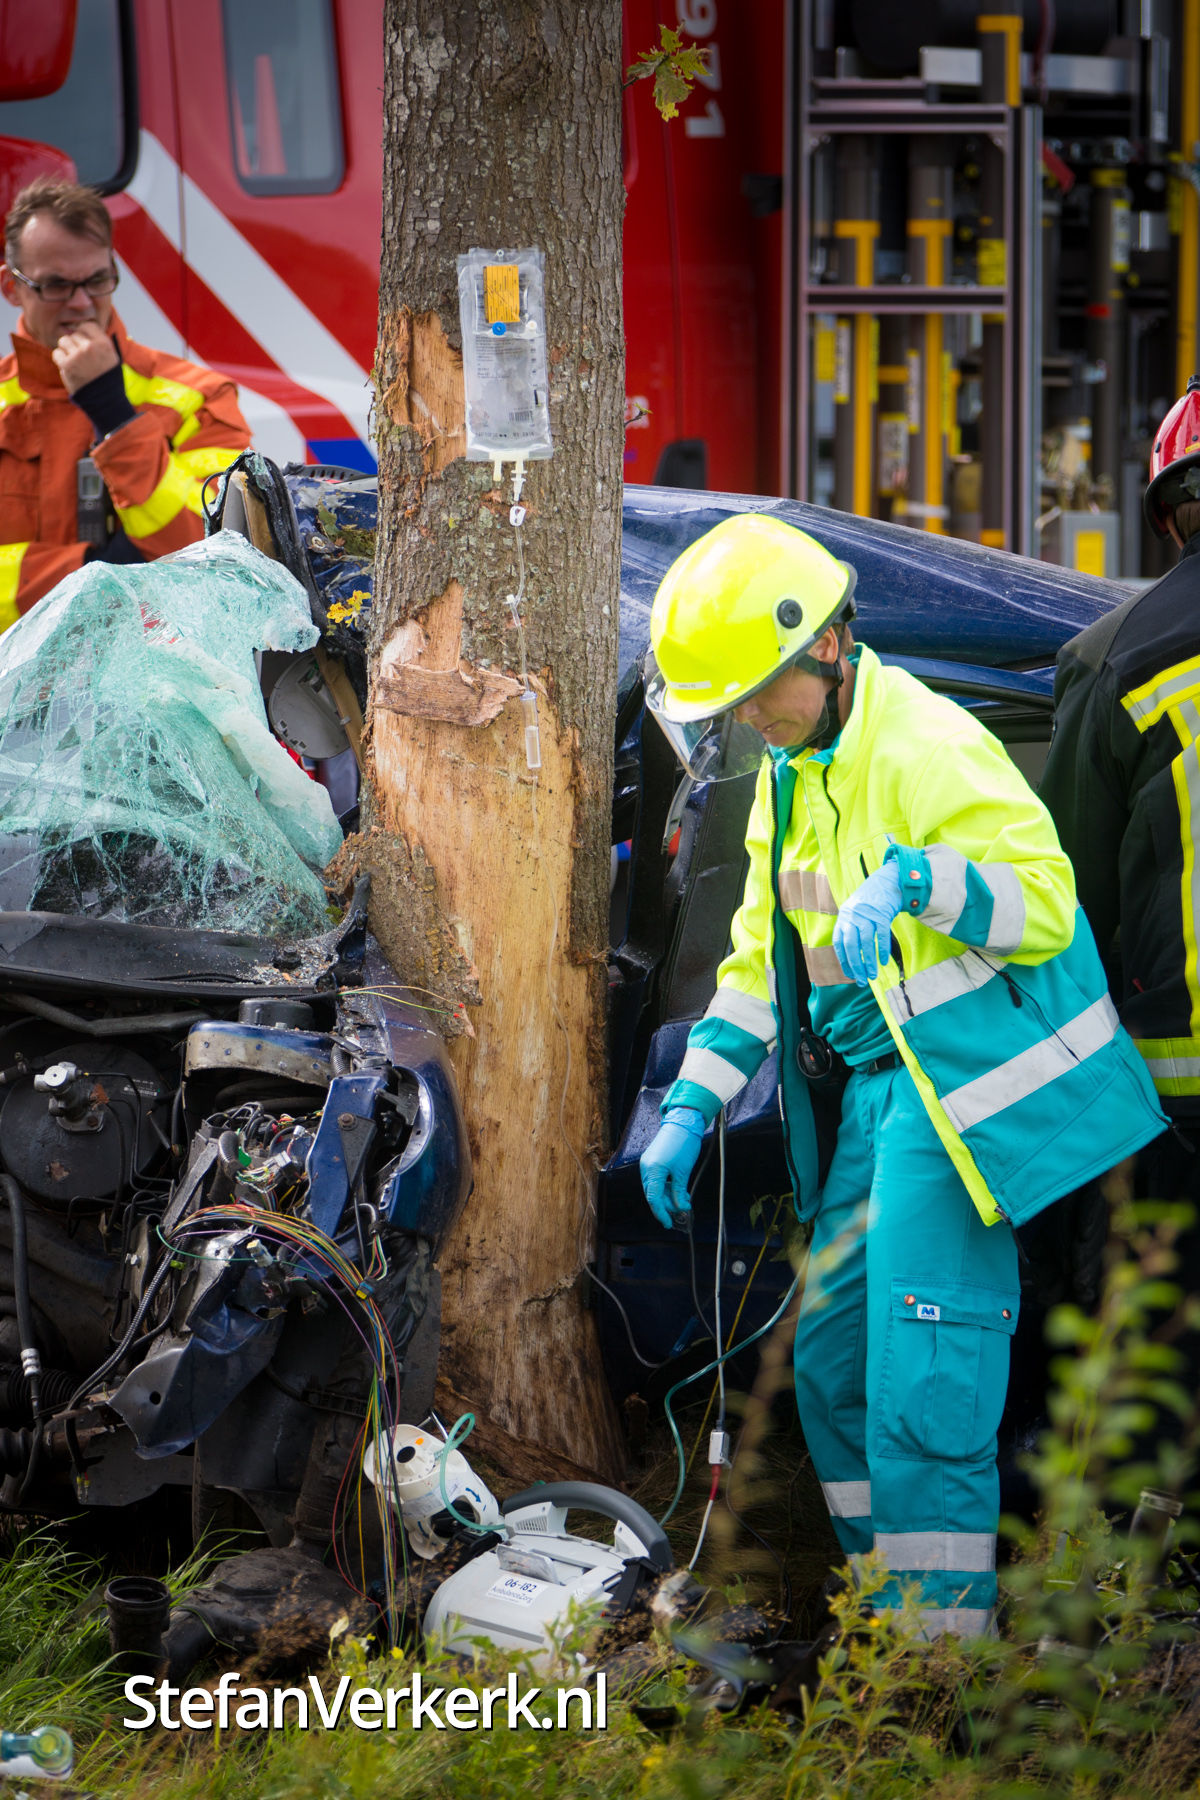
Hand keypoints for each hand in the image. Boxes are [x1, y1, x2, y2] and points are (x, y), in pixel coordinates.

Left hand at [51, 322, 118, 394]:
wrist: (105, 400)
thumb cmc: (108, 378)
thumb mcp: (111, 356)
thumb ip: (99, 341)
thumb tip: (82, 328)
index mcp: (104, 343)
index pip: (86, 325)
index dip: (83, 333)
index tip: (83, 342)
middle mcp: (91, 347)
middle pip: (74, 334)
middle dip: (75, 344)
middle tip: (79, 357)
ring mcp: (78, 355)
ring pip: (63, 341)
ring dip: (66, 349)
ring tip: (73, 360)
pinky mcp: (67, 365)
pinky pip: (57, 353)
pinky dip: (60, 359)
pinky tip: (68, 367)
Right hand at [640, 1106, 704, 1227]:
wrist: (683, 1122)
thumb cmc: (684, 1143)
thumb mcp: (683, 1171)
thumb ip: (679, 1192)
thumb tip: (680, 1207)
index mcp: (653, 1171)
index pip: (654, 1199)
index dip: (662, 1213)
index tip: (670, 1223)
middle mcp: (646, 1168)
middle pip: (652, 1194)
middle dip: (665, 1205)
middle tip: (680, 1212)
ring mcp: (647, 1163)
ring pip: (654, 1188)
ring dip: (666, 1196)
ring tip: (682, 1200)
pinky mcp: (652, 1160)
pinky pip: (655, 1179)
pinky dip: (665, 1187)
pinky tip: (676, 1190)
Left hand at [832, 862, 903, 984]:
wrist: (886, 880)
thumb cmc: (870, 901)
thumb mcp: (854, 911)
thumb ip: (851, 929)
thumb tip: (853, 955)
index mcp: (843, 918)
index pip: (840, 944)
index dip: (844, 961)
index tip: (850, 975)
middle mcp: (852, 916)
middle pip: (851, 945)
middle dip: (855, 965)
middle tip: (861, 980)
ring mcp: (867, 915)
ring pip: (866, 943)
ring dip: (868, 962)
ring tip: (872, 975)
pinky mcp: (882, 914)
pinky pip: (882, 936)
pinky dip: (882, 950)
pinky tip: (883, 961)